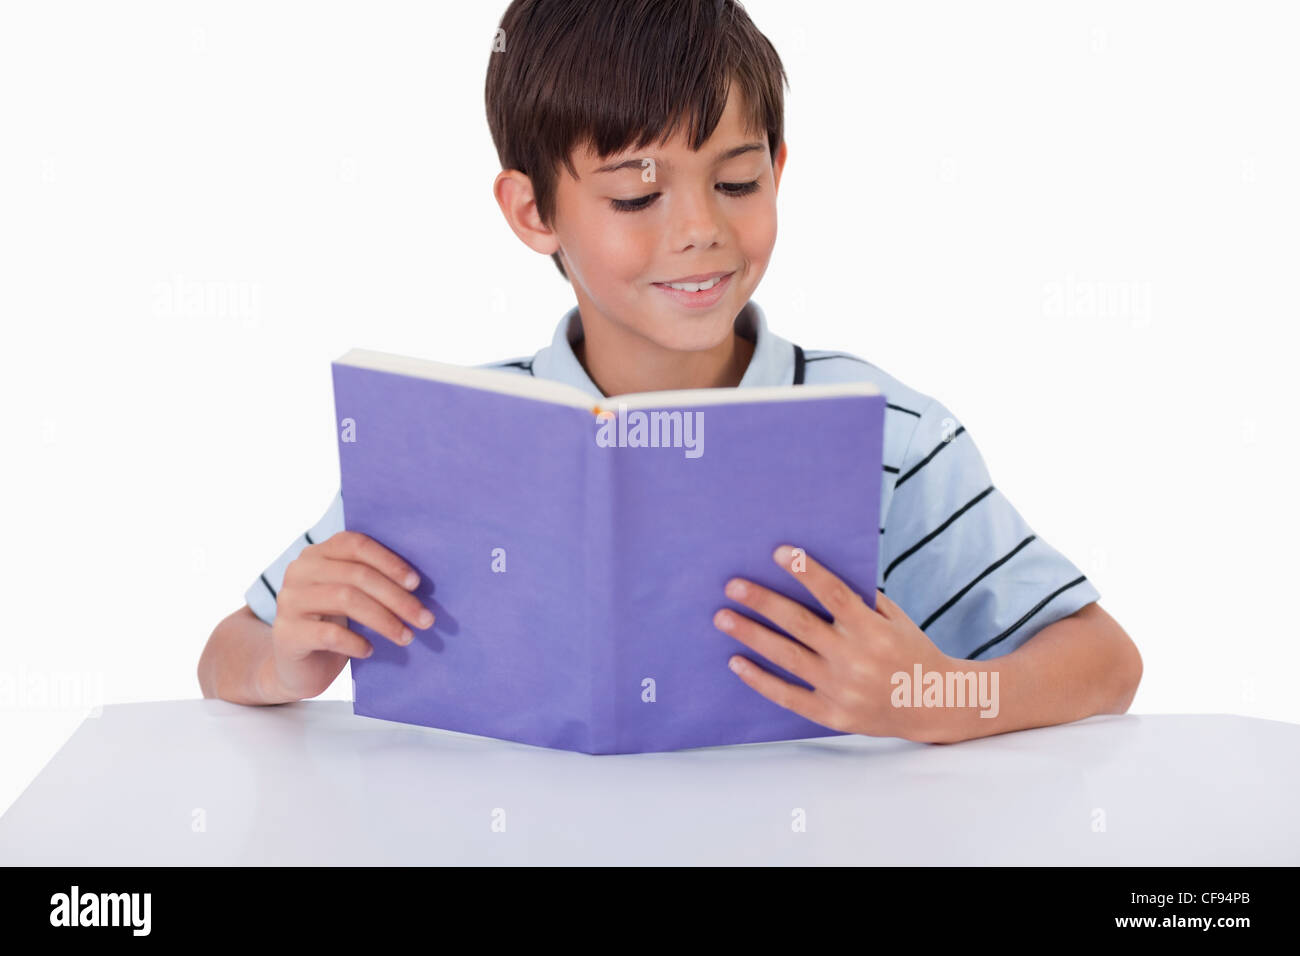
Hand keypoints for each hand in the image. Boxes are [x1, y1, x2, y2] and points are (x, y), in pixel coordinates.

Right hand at [269, 531, 434, 699]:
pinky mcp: (286, 634)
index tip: (417, 583)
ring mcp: (289, 601)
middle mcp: (300, 570)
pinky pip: (329, 634)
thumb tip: (419, 582)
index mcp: (318, 554)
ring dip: (384, 620)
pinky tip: (370, 651)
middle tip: (425, 619)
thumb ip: (372, 582)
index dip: (389, 561)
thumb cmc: (334, 626)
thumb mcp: (352, 598)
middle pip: (357, 574)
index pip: (356, 544)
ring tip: (407, 637)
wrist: (298, 668)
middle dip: (396, 597)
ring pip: (345, 599)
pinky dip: (356, 642)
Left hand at [713, 544, 955, 742]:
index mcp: (874, 630)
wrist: (933, 703)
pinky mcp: (832, 715)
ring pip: (788, 658)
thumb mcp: (894, 618)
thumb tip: (813, 571)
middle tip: (732, 586)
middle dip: (763, 602)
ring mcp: (842, 690)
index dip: (805, 572)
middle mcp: (856, 659)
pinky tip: (736, 662)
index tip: (777, 552)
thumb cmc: (910, 650)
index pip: (834, 594)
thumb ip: (860, 597)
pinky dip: (760, 680)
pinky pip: (789, 696)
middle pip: (800, 625)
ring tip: (723, 617)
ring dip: (751, 636)